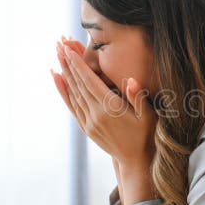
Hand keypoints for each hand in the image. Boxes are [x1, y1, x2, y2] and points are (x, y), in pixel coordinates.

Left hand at [51, 37, 157, 204]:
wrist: (135, 159)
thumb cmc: (145, 134)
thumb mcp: (148, 116)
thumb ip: (138, 98)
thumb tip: (131, 81)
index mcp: (111, 109)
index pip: (90, 83)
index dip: (79, 66)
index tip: (69, 50)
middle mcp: (96, 115)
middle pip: (78, 85)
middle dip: (68, 64)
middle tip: (58, 45)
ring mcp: (88, 121)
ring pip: (72, 93)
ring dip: (64, 73)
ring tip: (57, 55)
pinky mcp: (85, 126)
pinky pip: (71, 105)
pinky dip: (62, 90)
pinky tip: (56, 77)